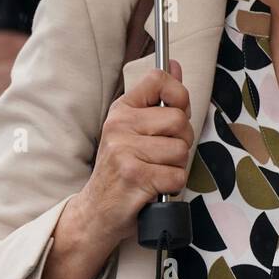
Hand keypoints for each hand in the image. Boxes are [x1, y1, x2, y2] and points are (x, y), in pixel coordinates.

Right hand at [80, 59, 194, 242]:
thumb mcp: (133, 129)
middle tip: (163, 155)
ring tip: (155, 171)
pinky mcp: (134, 176)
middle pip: (179, 119)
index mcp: (122, 110)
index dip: (179, 95)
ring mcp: (125, 151)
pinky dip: (172, 186)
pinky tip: (153, 187)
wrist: (96, 212)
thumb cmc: (122, 170)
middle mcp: (120, 126)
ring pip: (181, 150)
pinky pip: (177, 176)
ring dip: (176, 166)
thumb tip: (174, 65)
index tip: (176, 111)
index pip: (158, 80)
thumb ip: (157, 98)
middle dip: (182, 141)